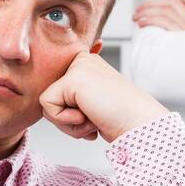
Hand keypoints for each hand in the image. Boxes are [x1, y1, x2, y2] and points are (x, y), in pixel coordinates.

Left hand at [39, 50, 167, 143]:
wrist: (139, 124)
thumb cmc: (122, 119)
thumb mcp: (93, 104)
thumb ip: (72, 100)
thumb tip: (46, 102)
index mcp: (86, 65)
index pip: (56, 94)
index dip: (71, 114)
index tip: (97, 115)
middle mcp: (81, 61)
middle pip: (50, 98)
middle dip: (68, 119)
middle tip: (95, 118)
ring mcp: (77, 67)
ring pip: (47, 104)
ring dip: (69, 123)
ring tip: (94, 116)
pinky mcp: (72, 78)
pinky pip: (48, 107)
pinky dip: (66, 121)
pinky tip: (89, 115)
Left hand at [132, 0, 184, 31]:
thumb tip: (172, 37)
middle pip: (173, 3)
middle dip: (153, 3)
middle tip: (139, 8)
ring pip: (166, 10)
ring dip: (148, 11)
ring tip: (136, 16)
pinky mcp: (182, 36)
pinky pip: (163, 22)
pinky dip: (150, 20)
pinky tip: (142, 23)